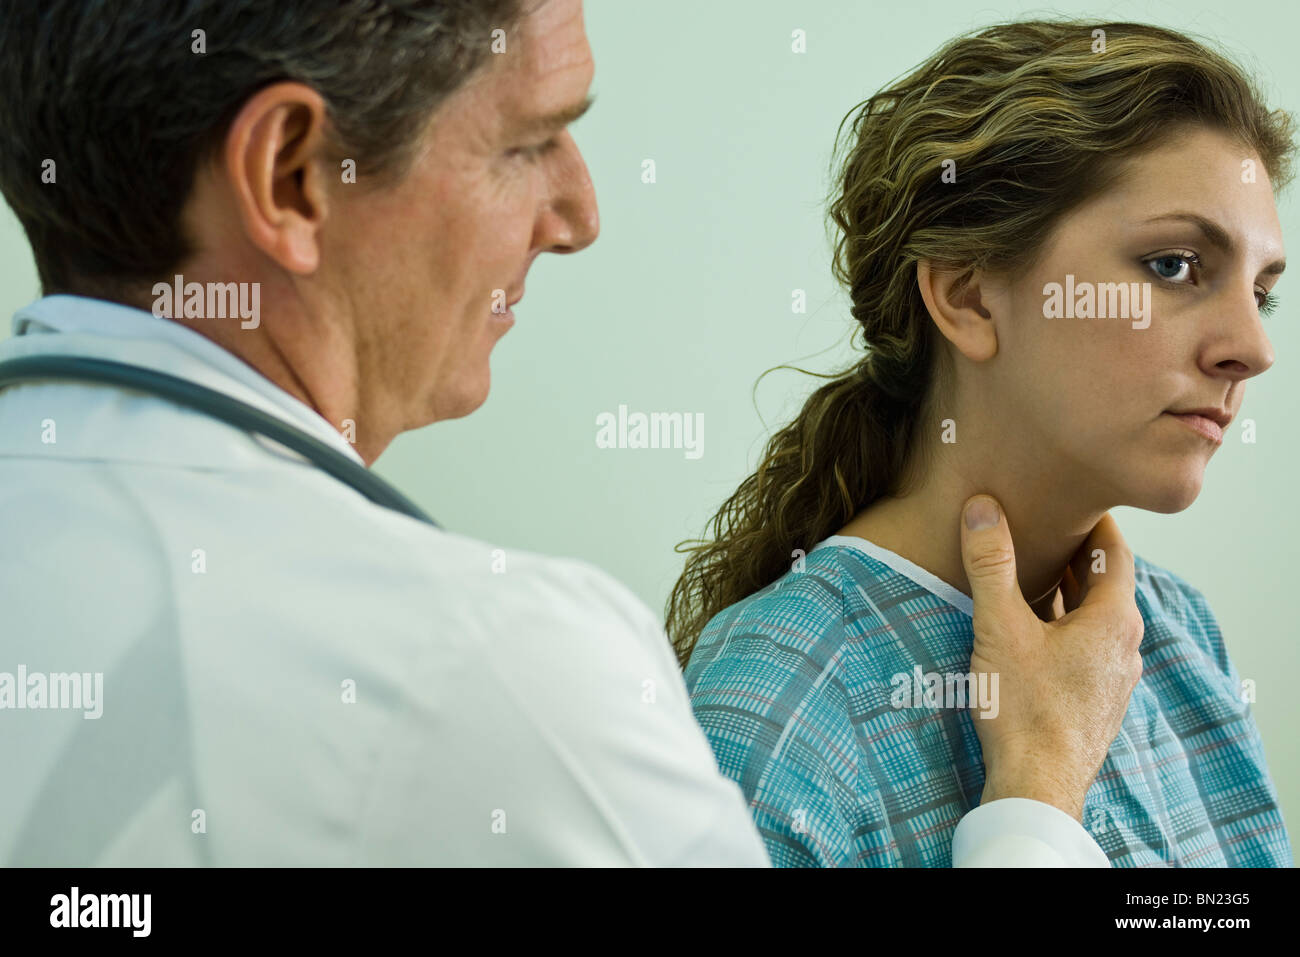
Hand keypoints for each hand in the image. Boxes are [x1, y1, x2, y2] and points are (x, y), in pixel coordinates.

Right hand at [959, 494, 1143, 820]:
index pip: (1115, 551)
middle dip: (1071, 556)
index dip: (1092, 521)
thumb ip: (991, 565)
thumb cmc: (1024, 709)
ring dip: (1064, 595)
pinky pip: (1083, 649)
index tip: (1069, 499)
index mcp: (1115, 620)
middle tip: (1039, 528)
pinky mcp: (1094, 703)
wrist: (1037, 787)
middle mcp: (1125, 647)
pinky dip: (1062, 628)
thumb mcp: (1000, 628)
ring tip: (1027, 575)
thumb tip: (983, 507)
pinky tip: (1029, 633)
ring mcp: (1113, 679)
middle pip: (1104, 585)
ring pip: (1092, 620)